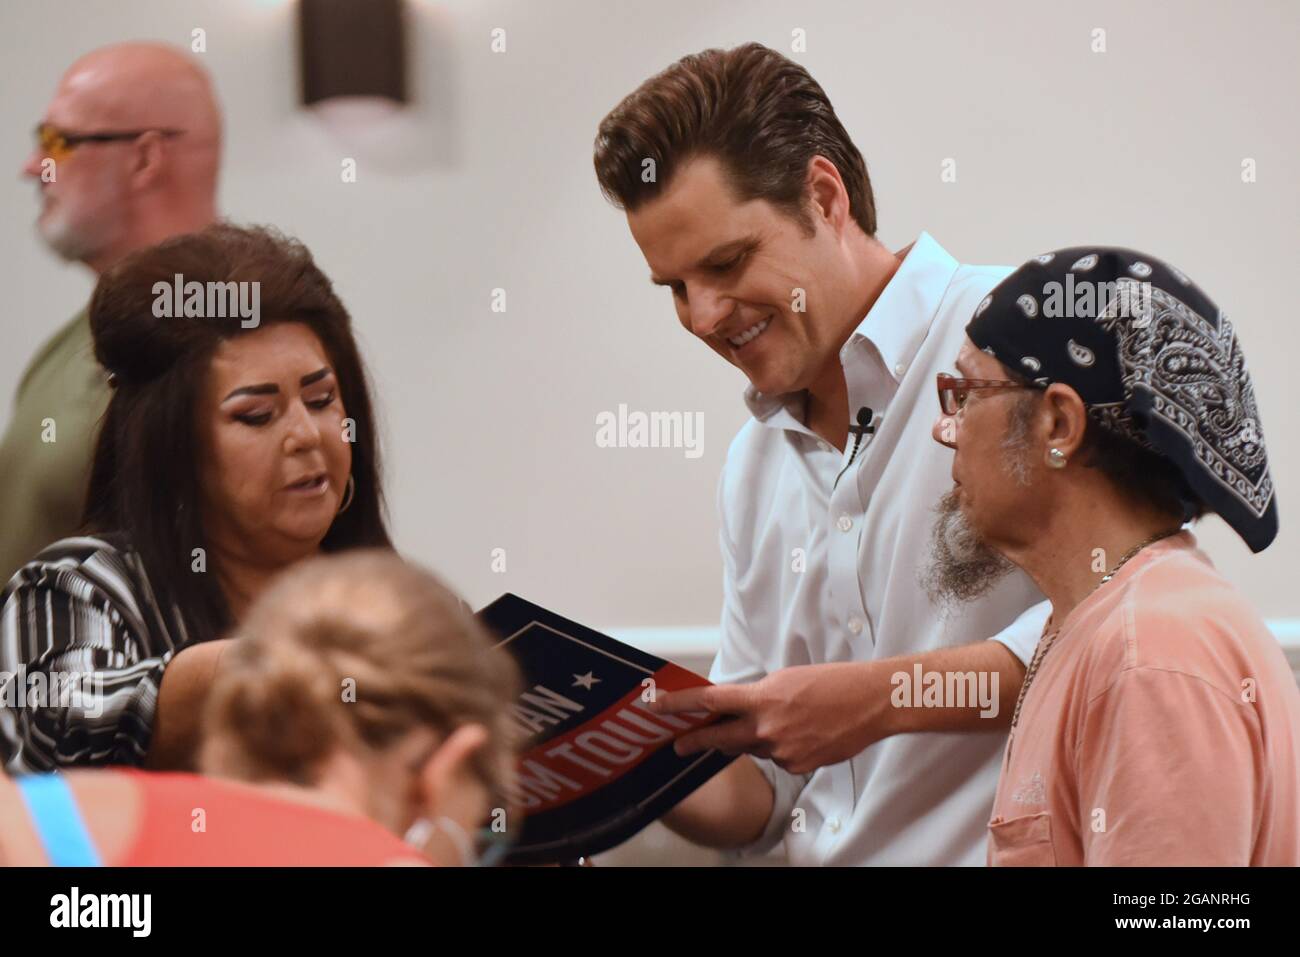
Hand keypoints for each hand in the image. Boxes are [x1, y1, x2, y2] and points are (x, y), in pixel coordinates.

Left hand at [650, 662, 895, 774]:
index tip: (658, 706)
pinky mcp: (797, 766)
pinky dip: (782, 747)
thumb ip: (758, 697)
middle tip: (679, 745)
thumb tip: (739, 710)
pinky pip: (777, 758)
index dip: (679, 704)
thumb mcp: (786, 680)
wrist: (870, 703)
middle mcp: (766, 728)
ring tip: (784, 721)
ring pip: (753, 748)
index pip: (709, 701)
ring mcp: (781, 751)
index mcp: (761, 698)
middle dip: (696, 741)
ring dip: (755, 738)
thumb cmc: (831, 684)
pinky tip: (804, 733)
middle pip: (719, 738)